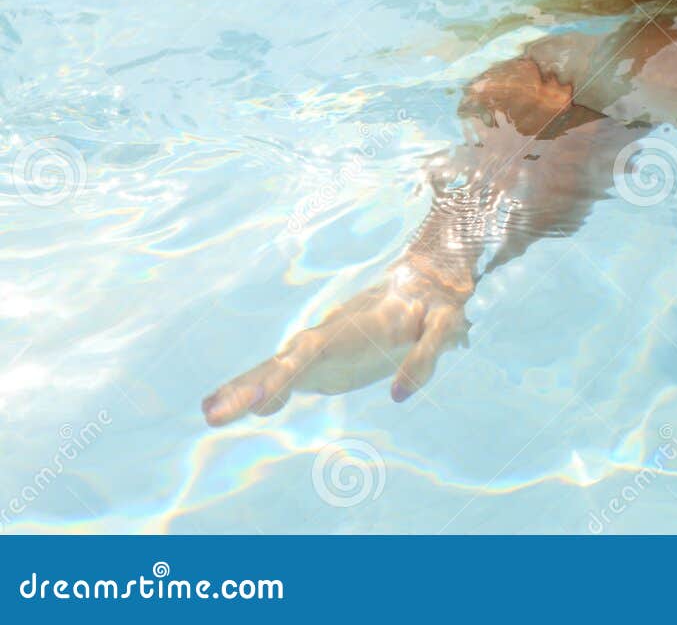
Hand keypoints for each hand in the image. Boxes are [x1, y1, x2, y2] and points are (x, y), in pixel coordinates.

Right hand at [201, 260, 469, 425]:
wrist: (428, 282)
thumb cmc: (438, 306)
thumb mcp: (445, 325)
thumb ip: (424, 357)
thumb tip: (399, 395)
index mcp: (354, 326)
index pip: (312, 351)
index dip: (284, 374)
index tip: (257, 398)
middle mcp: (329, 337)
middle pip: (283, 362)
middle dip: (248, 387)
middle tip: (212, 414)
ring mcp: (323, 350)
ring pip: (278, 369)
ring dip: (245, 390)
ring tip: (210, 414)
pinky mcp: (326, 363)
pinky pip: (291, 379)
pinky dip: (266, 393)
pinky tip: (244, 412)